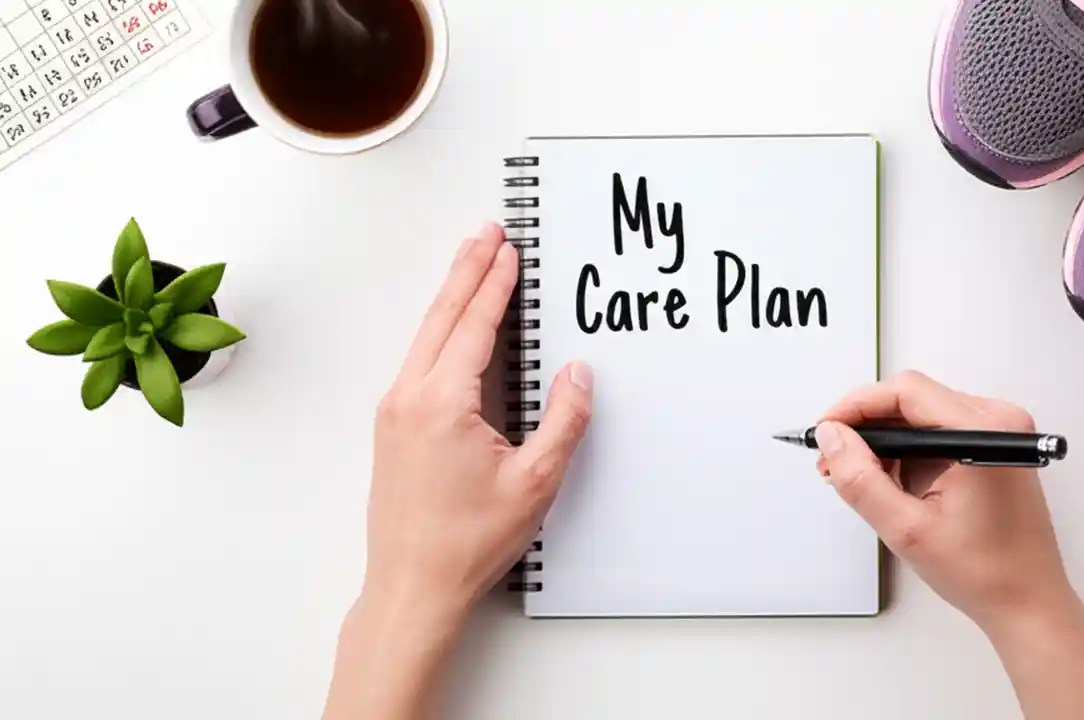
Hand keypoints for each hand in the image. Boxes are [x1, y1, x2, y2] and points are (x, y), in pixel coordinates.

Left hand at [324, 223, 592, 719]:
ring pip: (424, 334)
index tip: (509, 250)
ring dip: (450, 295)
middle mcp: (408, 399)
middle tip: (487, 233)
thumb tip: (576, 374)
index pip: (473, 326)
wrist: (412, 587)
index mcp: (441, 404)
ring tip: (470, 263)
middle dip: (467, 270)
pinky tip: (450, 324)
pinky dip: (438, 328)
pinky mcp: (391, 427)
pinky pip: (417, 358)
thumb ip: (562, 422)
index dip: (495, 284)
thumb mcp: (534, 483)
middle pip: (441, 316)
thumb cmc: (465, 543)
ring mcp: (393, 412)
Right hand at [816, 371, 1083, 718]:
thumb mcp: (906, 529)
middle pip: (913, 399)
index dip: (856, 407)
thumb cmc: (985, 572)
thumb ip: (860, 479)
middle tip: (833, 461)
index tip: (826, 432)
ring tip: (860, 478)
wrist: (1028, 603)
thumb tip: (831, 437)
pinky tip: (890, 481)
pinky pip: (939, 432)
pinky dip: (908, 450)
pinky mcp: (994, 449)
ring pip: (923, 415)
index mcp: (984, 434)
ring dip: (886, 441)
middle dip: (867, 427)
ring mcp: (999, 435)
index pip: (905, 392)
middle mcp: (999, 423)